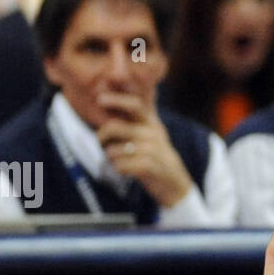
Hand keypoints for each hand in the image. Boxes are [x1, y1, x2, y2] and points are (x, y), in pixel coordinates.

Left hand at [95, 92, 193, 206]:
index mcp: (151, 122)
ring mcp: (151, 149)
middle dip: (101, 137)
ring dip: (110, 158)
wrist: (173, 181)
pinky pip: (119, 166)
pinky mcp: (147, 166)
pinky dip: (118, 169)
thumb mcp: (152, 131)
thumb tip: (127, 93)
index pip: (135, 104)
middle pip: (113, 126)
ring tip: (120, 161)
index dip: (117, 100)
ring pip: (112, 150)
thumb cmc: (155, 154)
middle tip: (101, 144)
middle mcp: (152, 132)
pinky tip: (126, 170)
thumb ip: (139, 114)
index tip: (100, 99)